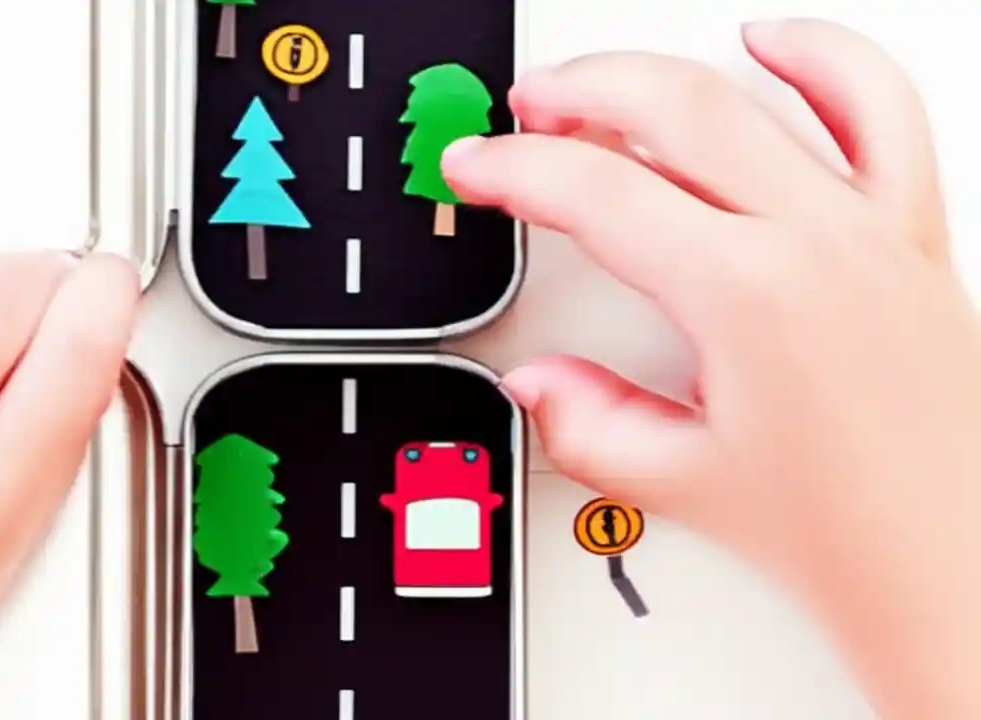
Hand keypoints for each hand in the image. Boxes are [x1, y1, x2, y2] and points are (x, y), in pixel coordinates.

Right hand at [443, 19, 978, 719]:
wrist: (958, 571)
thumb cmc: (851, 538)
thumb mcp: (683, 483)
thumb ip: (587, 423)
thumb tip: (538, 382)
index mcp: (747, 296)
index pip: (598, 193)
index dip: (514, 170)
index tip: (476, 168)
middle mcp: (816, 242)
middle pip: (673, 108)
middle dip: (577, 94)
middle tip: (525, 115)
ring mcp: (874, 228)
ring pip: (762, 93)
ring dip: (672, 70)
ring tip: (615, 76)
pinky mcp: (912, 237)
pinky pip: (882, 111)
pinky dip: (826, 60)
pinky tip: (779, 46)